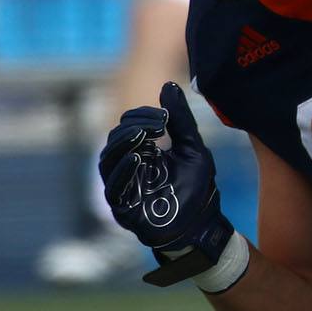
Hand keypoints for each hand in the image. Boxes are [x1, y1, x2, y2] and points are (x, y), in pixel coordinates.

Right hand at [98, 81, 236, 286]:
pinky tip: (137, 158)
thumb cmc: (197, 187)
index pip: (129, 125)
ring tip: (142, 136)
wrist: (203, 224)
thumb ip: (180, 119)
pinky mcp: (123, 207)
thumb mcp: (192, 148)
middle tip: (155, 125)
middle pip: (115, 140)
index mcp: (142, 150)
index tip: (163, 117)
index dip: (141, 116)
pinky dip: (123, 171)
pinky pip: (114, 187)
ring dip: (123, 145)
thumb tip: (169, 86)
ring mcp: (123, 187)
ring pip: (108, 161)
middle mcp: (128, 166)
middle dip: (133, 128)